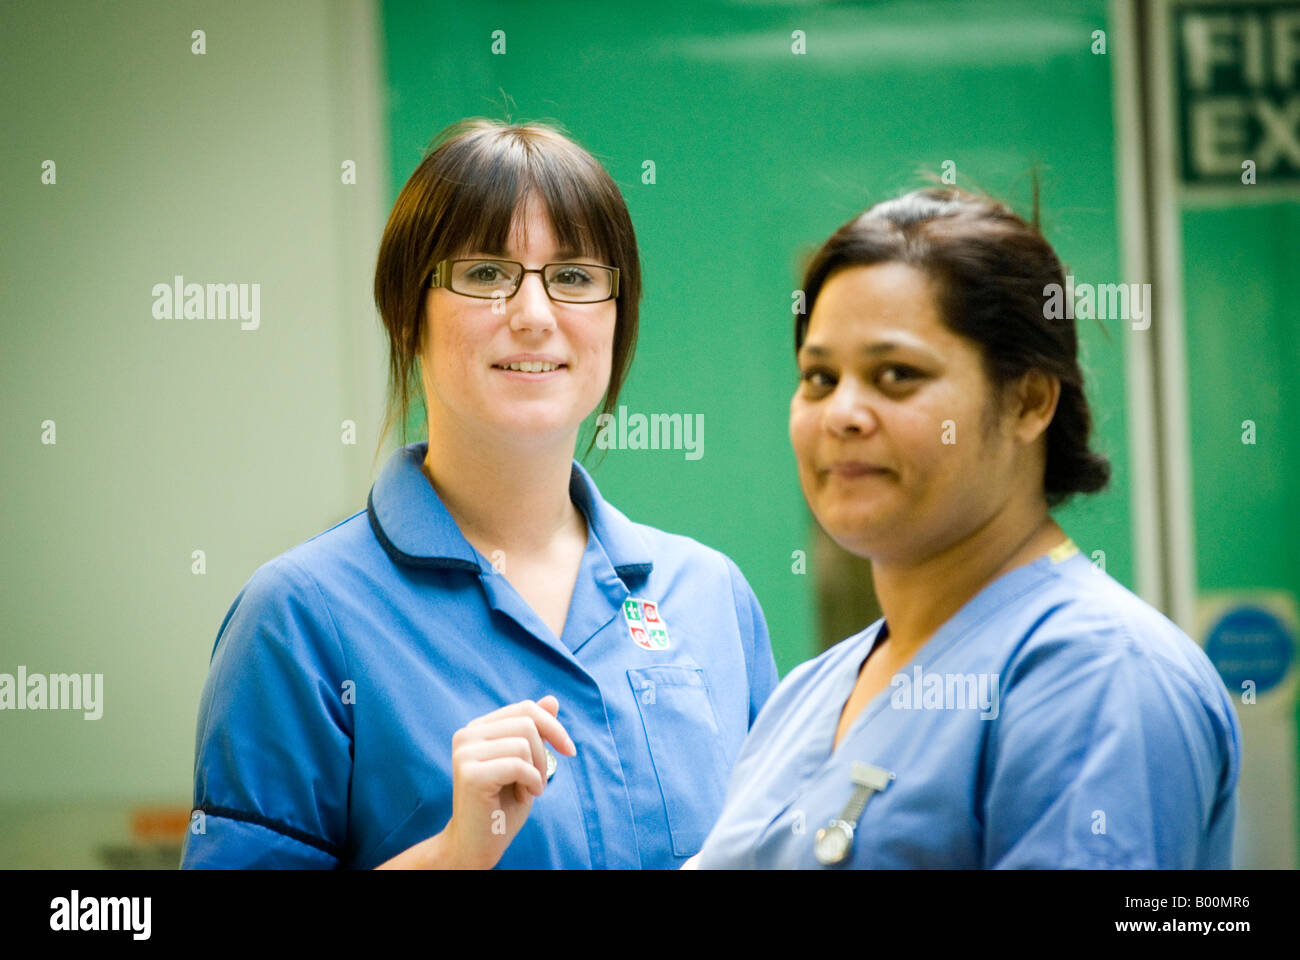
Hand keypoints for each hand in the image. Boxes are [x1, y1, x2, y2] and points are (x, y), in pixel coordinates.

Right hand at [376, 696, 576, 868]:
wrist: (479, 845)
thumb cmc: (504, 804)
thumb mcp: (527, 762)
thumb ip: (535, 731)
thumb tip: (552, 699)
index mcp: (478, 729)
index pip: (525, 709)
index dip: (553, 726)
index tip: (569, 751)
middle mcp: (466, 735)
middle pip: (527, 722)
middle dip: (544, 753)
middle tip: (538, 781)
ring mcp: (465, 753)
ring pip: (524, 743)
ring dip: (537, 771)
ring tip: (527, 790)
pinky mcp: (470, 774)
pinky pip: (518, 765)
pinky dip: (532, 782)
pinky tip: (525, 796)